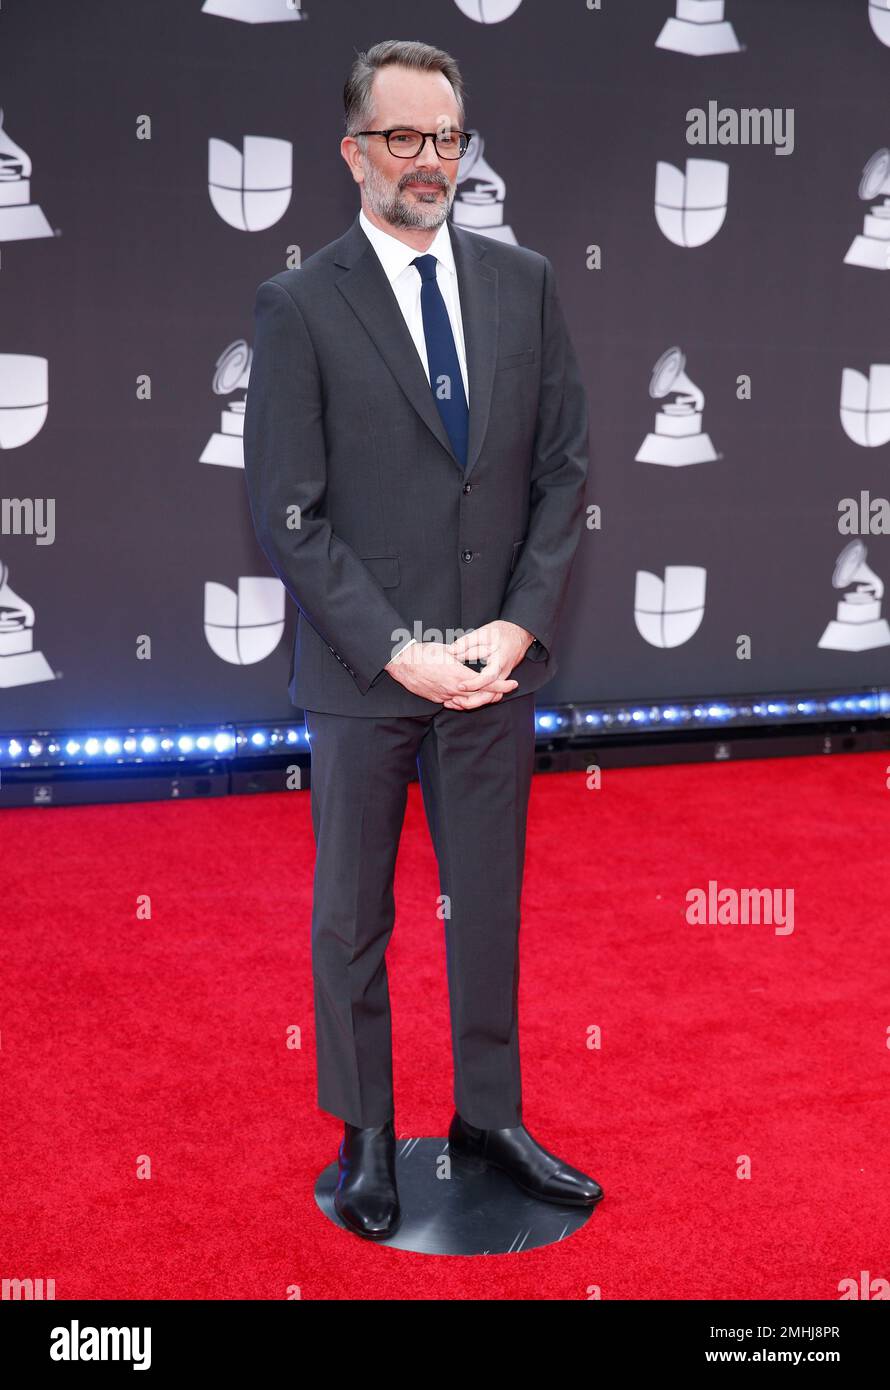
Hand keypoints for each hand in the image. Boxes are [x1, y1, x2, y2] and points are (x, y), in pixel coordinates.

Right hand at [385, 639, 519, 705]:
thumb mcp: (448, 651)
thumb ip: (462, 657)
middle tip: (503, 691)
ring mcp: (445, 696)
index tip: (513, 684)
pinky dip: (463, 703)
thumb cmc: (425, 653)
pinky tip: (466, 699)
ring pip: (468, 703)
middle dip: (494, 695)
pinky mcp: (437, 699)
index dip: (502, 686)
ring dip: (480, 700)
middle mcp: (455, 689)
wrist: (404, 663)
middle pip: (481, 697)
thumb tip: (472, 655)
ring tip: (488, 695)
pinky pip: (454, 704)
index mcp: (461, 675)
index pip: (488, 683)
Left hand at [441, 620, 533, 709]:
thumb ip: (467, 642)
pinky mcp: (500, 679)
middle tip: (454, 700)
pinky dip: (479, 698)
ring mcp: (503, 678)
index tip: (460, 685)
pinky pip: (491, 693)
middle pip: (491, 695)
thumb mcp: (484, 633)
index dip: (474, 684)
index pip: (488, 677)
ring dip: (475, 702)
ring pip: (491, 697)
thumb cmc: (503, 632)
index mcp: (499, 661)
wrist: (521, 633)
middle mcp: (503, 673)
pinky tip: (464, 697)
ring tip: (456, 701)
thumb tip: (451, 651)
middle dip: (473, 701)